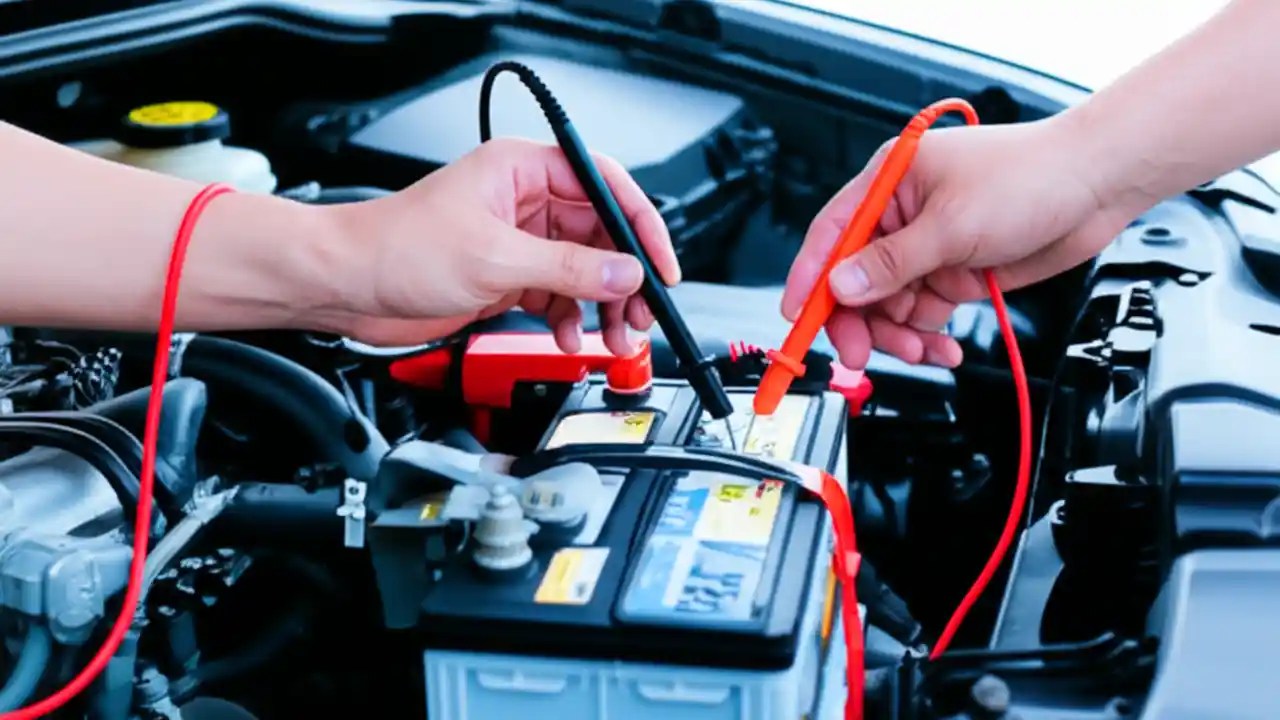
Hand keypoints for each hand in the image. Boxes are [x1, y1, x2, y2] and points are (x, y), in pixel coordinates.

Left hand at [319, 138, 676, 355]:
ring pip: (583, 271)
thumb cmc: (396, 248)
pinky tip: (571, 338)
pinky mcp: (506, 277)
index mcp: (522, 170)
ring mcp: (517, 240)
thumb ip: (568, 269)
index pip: (604, 185)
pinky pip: (558, 296)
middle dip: (623, 278)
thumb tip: (624, 273)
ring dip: (601, 306)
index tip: (660, 264)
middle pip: (600, 235)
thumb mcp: (495, 258)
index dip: (640, 224)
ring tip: (612, 336)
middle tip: (640, 314)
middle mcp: (524, 201)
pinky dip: (570, 319)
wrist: (346, 287)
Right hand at [782, 114, 1146, 370]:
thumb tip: (839, 285)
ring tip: (924, 349)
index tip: (797, 319)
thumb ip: (891, 262)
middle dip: (860, 319)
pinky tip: (943, 348)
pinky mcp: (954, 270)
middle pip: (856, 279)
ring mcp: (929, 244)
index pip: (831, 235)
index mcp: (889, 182)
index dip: (810, 279)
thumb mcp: (951, 226)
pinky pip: (924, 313)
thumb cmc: (1032, 177)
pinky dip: (930, 335)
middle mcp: (902, 213)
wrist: (1097, 185)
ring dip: (902, 333)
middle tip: (861, 353)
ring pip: (890, 304)